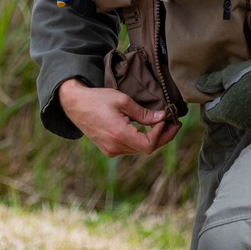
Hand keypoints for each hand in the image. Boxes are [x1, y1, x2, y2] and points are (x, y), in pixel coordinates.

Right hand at [58, 79, 179, 157]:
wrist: (75, 104)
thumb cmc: (98, 99)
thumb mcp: (123, 101)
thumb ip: (143, 113)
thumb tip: (162, 117)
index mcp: (119, 135)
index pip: (149, 144)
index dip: (161, 134)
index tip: (165, 119)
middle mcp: (114, 147)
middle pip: (146, 149)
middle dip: (163, 137)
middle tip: (174, 124)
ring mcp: (110, 150)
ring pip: (139, 150)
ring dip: (153, 139)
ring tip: (162, 125)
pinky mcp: (108, 149)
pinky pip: (130, 148)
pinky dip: (141, 140)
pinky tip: (147, 129)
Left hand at [198, 49, 250, 132]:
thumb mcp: (229, 74)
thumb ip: (212, 82)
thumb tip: (198, 86)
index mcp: (226, 112)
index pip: (211, 112)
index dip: (213, 101)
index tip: (219, 90)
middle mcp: (238, 122)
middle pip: (226, 114)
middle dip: (227, 103)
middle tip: (234, 87)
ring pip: (241, 116)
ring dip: (241, 106)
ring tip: (249, 90)